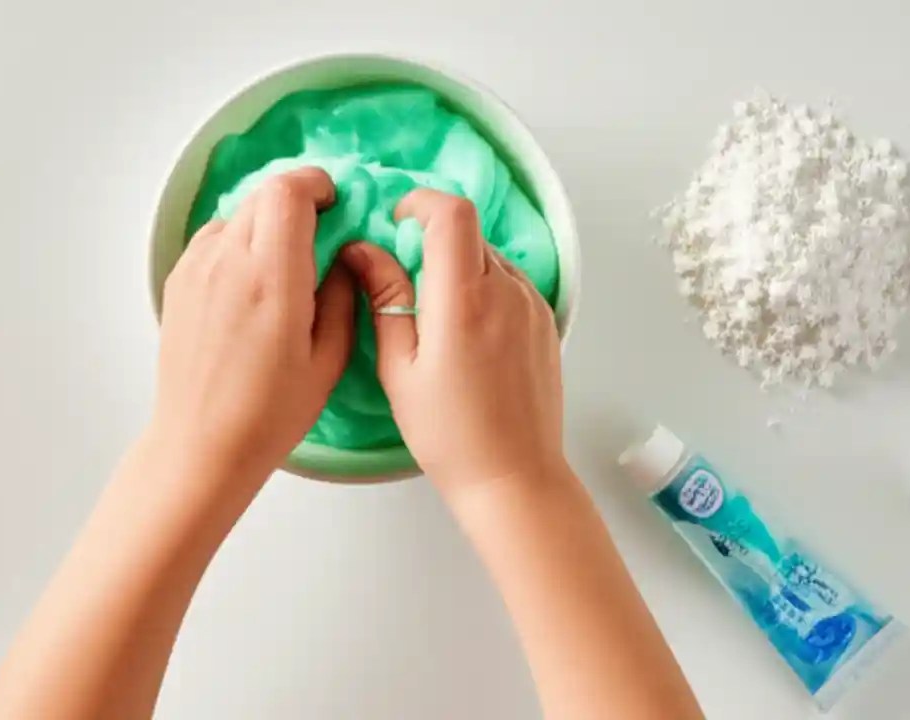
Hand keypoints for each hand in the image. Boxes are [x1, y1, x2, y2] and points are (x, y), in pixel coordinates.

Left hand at [153, 168, 353, 482]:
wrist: (201, 443)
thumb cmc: (271, 411)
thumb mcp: (329, 358)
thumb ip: (341, 295)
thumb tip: (343, 255)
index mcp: (270, 276)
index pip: (288, 191)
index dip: (317, 185)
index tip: (336, 204)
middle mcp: (226, 261)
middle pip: (263, 193)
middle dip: (297, 200)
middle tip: (321, 230)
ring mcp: (195, 268)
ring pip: (237, 213)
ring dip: (267, 221)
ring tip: (287, 262)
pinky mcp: (179, 281)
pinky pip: (214, 238)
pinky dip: (240, 241)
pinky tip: (255, 281)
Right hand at [340, 189, 564, 495]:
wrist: (514, 476)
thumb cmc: (448, 434)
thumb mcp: (399, 368)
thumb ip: (384, 299)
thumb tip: (363, 249)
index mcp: (464, 299)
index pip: (451, 213)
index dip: (420, 203)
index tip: (397, 223)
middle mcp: (507, 292)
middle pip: (469, 232)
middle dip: (432, 240)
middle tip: (404, 280)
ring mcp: (533, 305)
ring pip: (490, 256)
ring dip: (458, 266)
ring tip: (435, 317)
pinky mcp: (546, 321)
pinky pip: (510, 283)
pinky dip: (483, 289)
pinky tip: (467, 335)